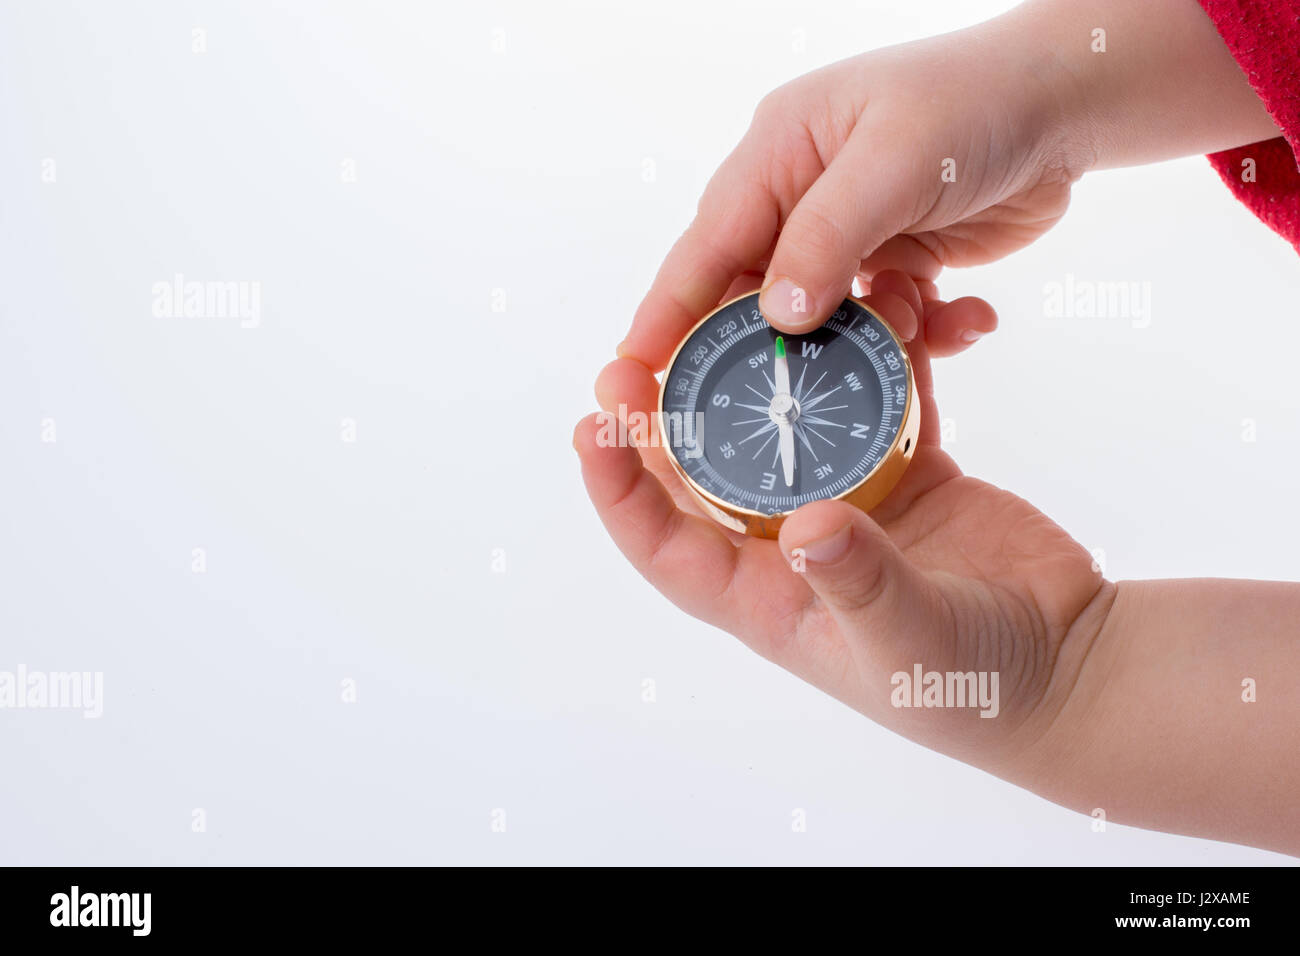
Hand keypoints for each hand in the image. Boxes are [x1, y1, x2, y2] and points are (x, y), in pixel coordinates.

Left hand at [579, 272, 1113, 782]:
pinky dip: (879, 358)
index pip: (666, 545)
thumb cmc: (978, 686)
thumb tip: (807, 527)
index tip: (592, 428)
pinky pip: (875, 401)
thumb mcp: (911, 644)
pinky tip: (885, 308)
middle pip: (708, 468)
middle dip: (672, 411)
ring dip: (776, 367)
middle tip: (644, 345)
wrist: (1070, 665)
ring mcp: (849, 501)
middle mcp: (790, 544)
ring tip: (767, 303)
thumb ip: (861, 585)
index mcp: (767, 597)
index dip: (619, 491)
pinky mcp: (906, 473)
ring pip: (789, 422)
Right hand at [619, 11, 1082, 367]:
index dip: (666, 315)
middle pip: (756, 294)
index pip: (705, 248)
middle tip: (787, 397)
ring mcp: (847, 233)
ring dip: (868, 340)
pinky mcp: (895, 263)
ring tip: (915, 319)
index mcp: (777, 155)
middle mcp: (799, 197)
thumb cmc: (973, 104)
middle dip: (778, 346)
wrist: (1066, 102)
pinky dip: (920, 334)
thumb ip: (828, 239)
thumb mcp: (893, 163)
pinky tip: (964, 320)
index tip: (632, 375)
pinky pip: (885, 322)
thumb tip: (774, 316)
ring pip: (825, 320)